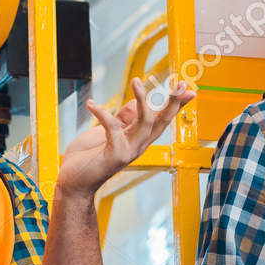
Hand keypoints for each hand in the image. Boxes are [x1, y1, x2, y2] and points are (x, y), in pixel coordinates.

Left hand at [56, 77, 196, 198]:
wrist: (74, 183)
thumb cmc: (89, 158)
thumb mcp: (109, 132)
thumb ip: (123, 119)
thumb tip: (134, 101)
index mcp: (139, 139)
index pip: (162, 120)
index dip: (176, 106)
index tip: (189, 91)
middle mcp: (138, 145)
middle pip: (162, 121)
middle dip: (173, 102)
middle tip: (181, 84)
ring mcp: (129, 151)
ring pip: (146, 122)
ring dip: (142, 100)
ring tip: (137, 81)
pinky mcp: (115, 154)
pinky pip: (112, 128)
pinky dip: (101, 113)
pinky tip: (91, 104)